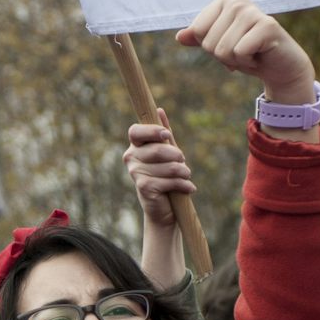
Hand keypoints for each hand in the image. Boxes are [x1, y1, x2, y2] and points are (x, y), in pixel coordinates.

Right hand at [124, 110, 194, 228]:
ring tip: (186, 176)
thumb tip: (159, 111)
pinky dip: (183, 184)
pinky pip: (169, 180)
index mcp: (135, 146)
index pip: (136, 131)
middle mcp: (131, 157)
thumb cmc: (165, 176)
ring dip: (183, 172)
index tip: (167, 135)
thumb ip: (164, 134)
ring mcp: (135, 173)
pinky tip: (188, 188)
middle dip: (177, 156)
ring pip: (168, 166)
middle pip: (158, 150)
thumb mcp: (167, 152)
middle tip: (183, 161)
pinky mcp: (144, 187)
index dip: (152, 131)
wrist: (164, 208)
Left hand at [177, 0, 315, 106]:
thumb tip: (180, 36)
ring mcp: (253, 12)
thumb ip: (199, 38)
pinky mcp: (267, 26)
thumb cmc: (248, 52)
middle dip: (223, 56)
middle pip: (208, 42)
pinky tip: (259, 55)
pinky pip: (239, 53)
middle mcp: (238, 1)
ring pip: (222, 50)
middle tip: (243, 50)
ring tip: (251, 52)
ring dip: (236, 60)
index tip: (230, 43)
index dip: (210, 46)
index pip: (196, 31)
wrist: (280, 66)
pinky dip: (247, 62)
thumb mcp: (219, 45)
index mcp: (225, 0)